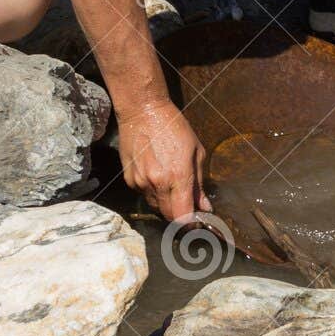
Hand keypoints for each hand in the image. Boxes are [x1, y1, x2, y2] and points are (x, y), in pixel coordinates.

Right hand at [116, 99, 210, 221]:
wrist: (142, 111)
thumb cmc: (173, 127)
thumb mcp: (196, 152)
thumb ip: (199, 183)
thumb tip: (204, 206)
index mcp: (178, 176)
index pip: (183, 215)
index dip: (191, 224)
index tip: (196, 223)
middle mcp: (157, 183)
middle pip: (169, 215)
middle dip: (180, 216)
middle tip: (187, 207)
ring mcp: (141, 182)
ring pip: (155, 206)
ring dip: (166, 204)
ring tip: (171, 187)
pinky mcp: (129, 179)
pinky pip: (143, 195)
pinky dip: (152, 192)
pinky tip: (157, 176)